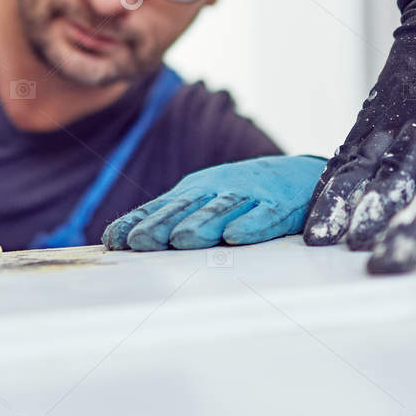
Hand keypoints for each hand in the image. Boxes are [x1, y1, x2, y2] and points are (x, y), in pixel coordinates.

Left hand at [103, 155, 325, 250]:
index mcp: (197, 189)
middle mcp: (219, 189)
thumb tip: (122, 239)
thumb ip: (169, 217)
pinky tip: (236, 236)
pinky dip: (252, 224)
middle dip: (162, 224)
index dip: (138, 221)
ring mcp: (250, 194)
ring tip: (182, 240)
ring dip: (202, 224)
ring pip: (222, 209)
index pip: (162, 206)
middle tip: (139, 241)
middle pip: (187, 208)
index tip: (114, 240)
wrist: (301, 174)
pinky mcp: (281, 204)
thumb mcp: (204, 200)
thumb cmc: (243, 194)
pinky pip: (266, 214)